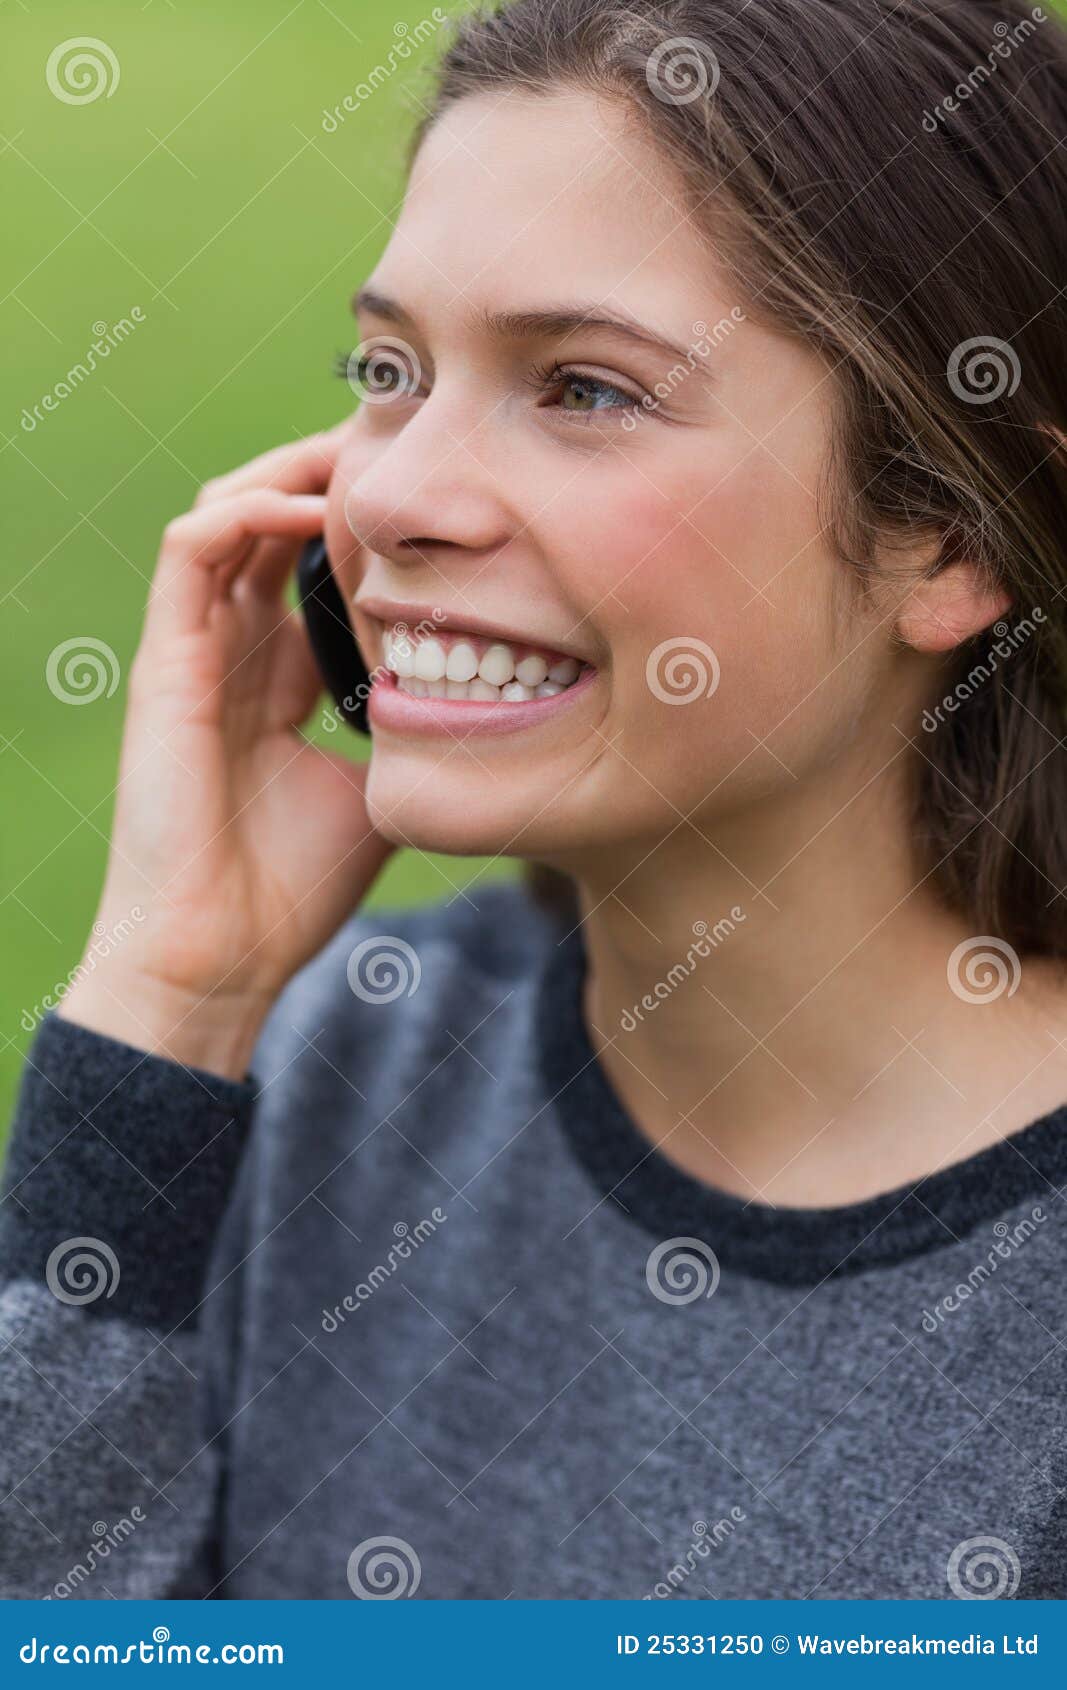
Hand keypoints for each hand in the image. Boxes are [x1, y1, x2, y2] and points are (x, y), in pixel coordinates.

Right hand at [58, 429, 393, 1077]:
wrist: (222, 952)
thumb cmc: (294, 887)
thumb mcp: (380, 789)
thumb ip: (412, 732)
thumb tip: (486, 701)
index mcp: (278, 676)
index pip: (314, 565)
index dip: (369, 519)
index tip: (440, 492)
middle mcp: (234, 650)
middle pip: (272, 520)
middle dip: (334, 473)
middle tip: (406, 443)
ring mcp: (194, 651)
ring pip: (227, 513)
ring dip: (291, 472)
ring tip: (361, 451)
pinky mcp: (165, 662)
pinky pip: (191, 550)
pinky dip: (247, 512)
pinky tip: (312, 510)